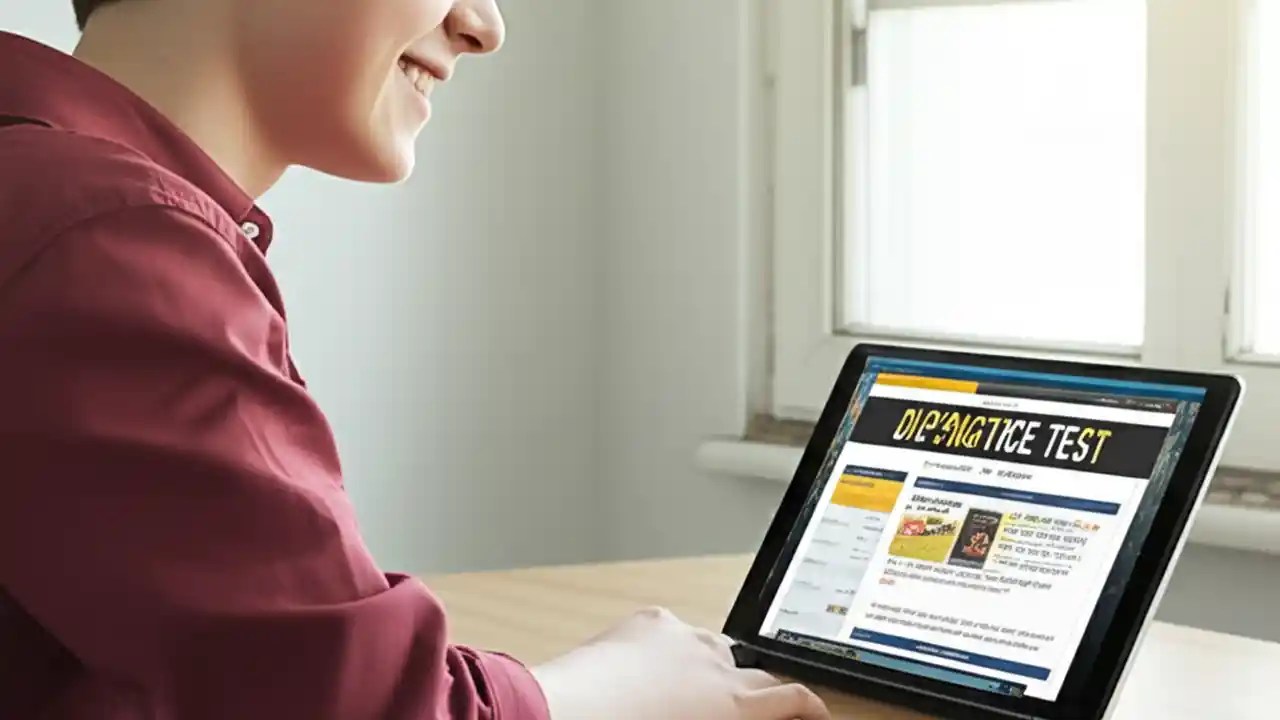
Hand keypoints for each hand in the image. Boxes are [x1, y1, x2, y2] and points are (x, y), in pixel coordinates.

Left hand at [531, 606, 830, 719]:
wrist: (568, 712)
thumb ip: (723, 719)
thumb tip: (726, 714)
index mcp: (733, 704)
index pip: (794, 699)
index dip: (811, 707)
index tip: (816, 712)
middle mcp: (716, 664)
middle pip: (756, 674)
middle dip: (753, 692)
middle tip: (736, 712)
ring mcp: (684, 636)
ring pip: (715, 649)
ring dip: (709, 669)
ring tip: (681, 693)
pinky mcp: (650, 620)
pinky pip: (676, 632)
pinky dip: (672, 648)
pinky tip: (649, 667)